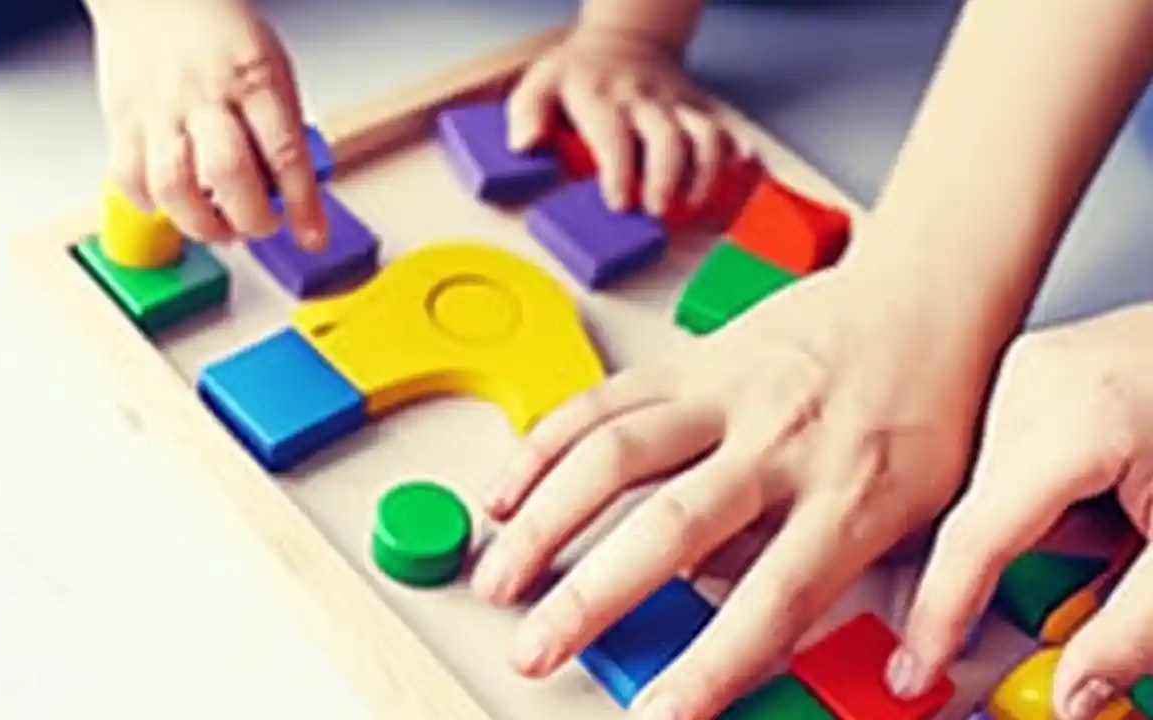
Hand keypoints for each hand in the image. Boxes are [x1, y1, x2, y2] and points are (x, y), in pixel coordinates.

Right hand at [91, 0, 324, 246]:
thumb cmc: (222, 32)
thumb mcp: (273, 69)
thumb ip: (280, 128)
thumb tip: (292, 192)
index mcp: (254, 78)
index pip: (284, 153)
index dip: (302, 205)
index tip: (311, 237)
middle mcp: (205, 94)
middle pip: (228, 173)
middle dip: (251, 218)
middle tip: (261, 226)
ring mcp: (160, 108)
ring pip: (174, 184)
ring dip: (201, 223)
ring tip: (219, 228)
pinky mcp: (122, 117)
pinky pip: (130, 176)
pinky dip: (152, 204)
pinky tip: (173, 204)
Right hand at [472, 258, 1002, 719]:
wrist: (923, 297)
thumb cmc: (925, 409)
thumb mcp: (922, 510)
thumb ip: (844, 576)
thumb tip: (777, 636)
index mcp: (849, 496)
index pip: (773, 598)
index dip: (712, 665)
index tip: (659, 716)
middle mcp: (779, 444)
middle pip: (671, 526)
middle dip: (592, 597)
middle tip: (535, 650)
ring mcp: (728, 394)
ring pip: (617, 454)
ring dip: (546, 519)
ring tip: (500, 576)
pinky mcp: (693, 359)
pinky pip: (605, 399)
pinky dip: (546, 444)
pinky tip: (506, 490)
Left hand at [506, 25, 739, 216]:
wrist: (625, 36)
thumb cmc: (579, 72)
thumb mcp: (540, 82)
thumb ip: (526, 112)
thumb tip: (523, 145)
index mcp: (601, 99)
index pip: (613, 137)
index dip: (618, 172)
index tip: (619, 202)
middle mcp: (642, 101)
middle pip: (667, 138)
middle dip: (666, 176)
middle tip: (658, 209)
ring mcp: (674, 103)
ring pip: (703, 133)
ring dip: (705, 170)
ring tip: (694, 202)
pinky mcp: (697, 105)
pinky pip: (724, 123)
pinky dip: (736, 146)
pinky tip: (740, 165)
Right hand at [893, 304, 1152, 719]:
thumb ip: (1136, 630)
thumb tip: (1074, 691)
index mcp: (1078, 416)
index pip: (980, 536)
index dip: (944, 613)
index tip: (917, 665)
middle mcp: (1033, 379)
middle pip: (978, 509)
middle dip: (1027, 557)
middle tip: (1110, 557)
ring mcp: (1027, 368)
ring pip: (987, 484)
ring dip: (1038, 523)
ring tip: (1121, 509)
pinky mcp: (1031, 369)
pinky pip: (1004, 453)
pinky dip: (1043, 492)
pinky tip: (1102, 485)